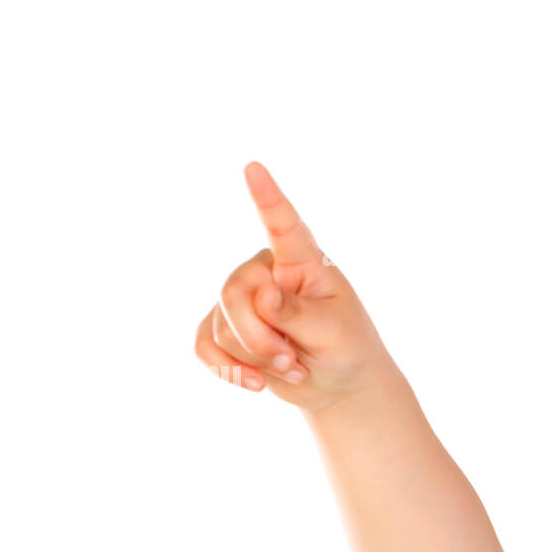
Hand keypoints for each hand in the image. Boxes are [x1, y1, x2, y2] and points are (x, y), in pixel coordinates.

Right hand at [194, 161, 396, 410]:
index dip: (268, 198)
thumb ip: (298, 312)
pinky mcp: (225, 327)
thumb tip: (262, 295)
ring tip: (292, 366)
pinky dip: (227, 369)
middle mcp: (266, 272)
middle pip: (235, 293)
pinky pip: (205, 344)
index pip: (284, 225)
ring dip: (255, 357)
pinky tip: (253, 383)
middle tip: (294, 360)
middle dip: (261, 337)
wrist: (337, 384)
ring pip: (222, 324)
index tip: (254, 168)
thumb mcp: (333, 332)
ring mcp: (243, 299)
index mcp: (303, 262)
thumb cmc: (346, 348)